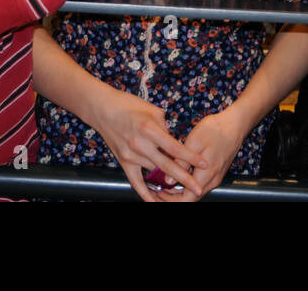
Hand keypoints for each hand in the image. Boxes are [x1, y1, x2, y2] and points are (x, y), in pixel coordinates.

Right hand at [90, 86, 208, 202]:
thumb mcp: (153, 110)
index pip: (175, 148)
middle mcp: (140, 145)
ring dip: (169, 183)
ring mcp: (130, 155)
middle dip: (185, 179)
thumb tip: (175, 143)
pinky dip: (146, 194)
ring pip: (154, 174)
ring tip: (183, 191)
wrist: (103, 108)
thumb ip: (166, 128)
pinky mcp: (123, 162)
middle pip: (167, 166)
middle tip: (199, 188)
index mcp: (149, 129)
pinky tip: (156, 202)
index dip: (191, 157)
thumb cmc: (129, 105)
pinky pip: (136, 183)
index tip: (204, 164)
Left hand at [157, 109, 247, 202]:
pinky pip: (199, 184)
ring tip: (162, 182)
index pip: (187, 200)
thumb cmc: (215, 129)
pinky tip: (176, 174)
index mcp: (207, 175)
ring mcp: (215, 177)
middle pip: (190, 198)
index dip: (170, 200)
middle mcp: (213, 180)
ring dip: (178, 191)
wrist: (235, 124)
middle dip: (171, 197)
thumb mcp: (194, 142)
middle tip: (155, 189)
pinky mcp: (215, 172)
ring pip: (194, 192)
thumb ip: (181, 163)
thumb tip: (168, 181)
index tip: (157, 193)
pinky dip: (186, 184)